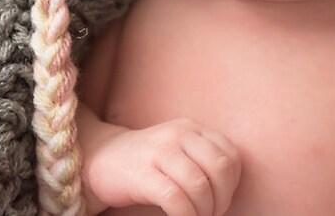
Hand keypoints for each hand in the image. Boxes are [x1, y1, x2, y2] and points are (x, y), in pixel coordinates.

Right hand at [84, 117, 241, 215]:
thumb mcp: (180, 149)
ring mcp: (159, 152)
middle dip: (221, 199)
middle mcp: (178, 135)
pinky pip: (175, 198)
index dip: (232, 183)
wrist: (102, 159)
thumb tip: (228, 192)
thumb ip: (204, 159)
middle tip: (211, 213)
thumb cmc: (148, 162)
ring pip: (199, 186)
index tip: (221, 199)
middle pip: (220, 170)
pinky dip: (185, 215)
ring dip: (203, 211)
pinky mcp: (142, 173)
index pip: (230, 155)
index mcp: (192, 128)